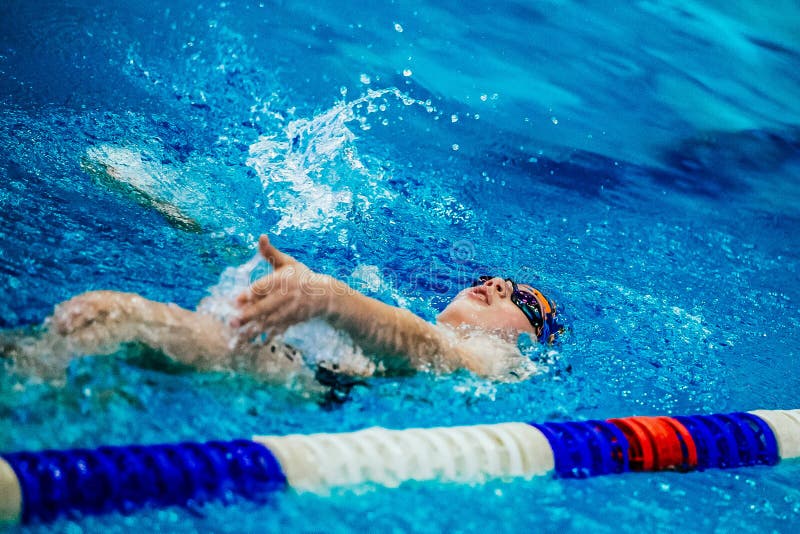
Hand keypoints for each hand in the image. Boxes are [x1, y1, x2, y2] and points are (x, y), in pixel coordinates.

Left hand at [232, 235, 346, 337]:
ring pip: (268, 322)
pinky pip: (277, 331)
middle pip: (264, 307)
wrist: (324, 295)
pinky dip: (267, 338)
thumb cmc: (301, 276)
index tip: (236, 301)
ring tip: (238, 338)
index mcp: (281, 280)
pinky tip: (256, 344)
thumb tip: (261, 236)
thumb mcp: (288, 262)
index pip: (262, 287)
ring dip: (253, 331)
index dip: (249, 294)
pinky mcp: (291, 321)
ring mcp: (288, 311)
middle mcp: (284, 296)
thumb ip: (271, 253)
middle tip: (232, 322)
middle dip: (248, 316)